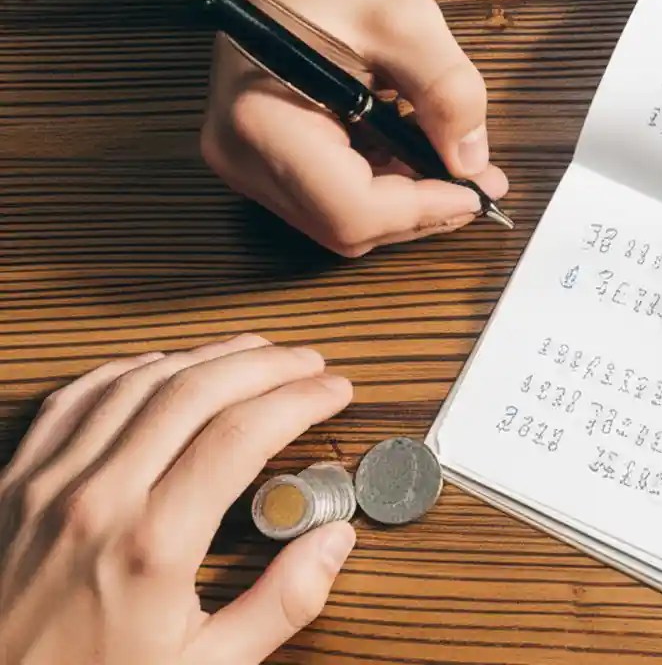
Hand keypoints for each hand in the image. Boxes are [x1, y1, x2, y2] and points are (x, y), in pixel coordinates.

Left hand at [0, 335, 354, 663]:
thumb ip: (281, 604)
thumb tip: (334, 541)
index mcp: (152, 545)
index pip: (242, 435)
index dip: (300, 400)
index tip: (335, 391)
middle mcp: (97, 499)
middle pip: (196, 391)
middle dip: (265, 363)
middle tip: (308, 361)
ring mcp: (49, 484)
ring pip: (138, 380)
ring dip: (206, 355)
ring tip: (253, 352)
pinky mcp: (16, 483)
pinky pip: (76, 397)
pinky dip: (129, 368)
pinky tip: (164, 367)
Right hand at [200, 0, 508, 256]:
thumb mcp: (404, 20)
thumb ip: (446, 93)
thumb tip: (472, 162)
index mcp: (263, 122)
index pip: (351, 210)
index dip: (424, 210)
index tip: (478, 192)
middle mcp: (243, 155)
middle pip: (348, 227)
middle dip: (423, 211)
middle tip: (482, 184)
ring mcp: (248, 162)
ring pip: (343, 222)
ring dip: (407, 203)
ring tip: (454, 166)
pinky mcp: (264, 160)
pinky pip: (333, 199)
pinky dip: (384, 187)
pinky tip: (415, 153)